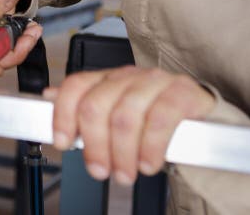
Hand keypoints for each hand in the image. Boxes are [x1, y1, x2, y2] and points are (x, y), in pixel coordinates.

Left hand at [44, 66, 215, 184]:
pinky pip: (160, 119)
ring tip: (125, 174)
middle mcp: (128, 76)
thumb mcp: (115, 109)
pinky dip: (150, 146)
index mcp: (108, 78)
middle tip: (99, 170)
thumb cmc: (153, 114)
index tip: (62, 141)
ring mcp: (155, 81)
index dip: (63, 114)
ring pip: (125, 115)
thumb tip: (49, 97)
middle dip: (94, 144)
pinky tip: (148, 163)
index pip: (76, 86)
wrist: (200, 114)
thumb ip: (84, 104)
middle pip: (97, 105)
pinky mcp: (182, 93)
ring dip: (122, 152)